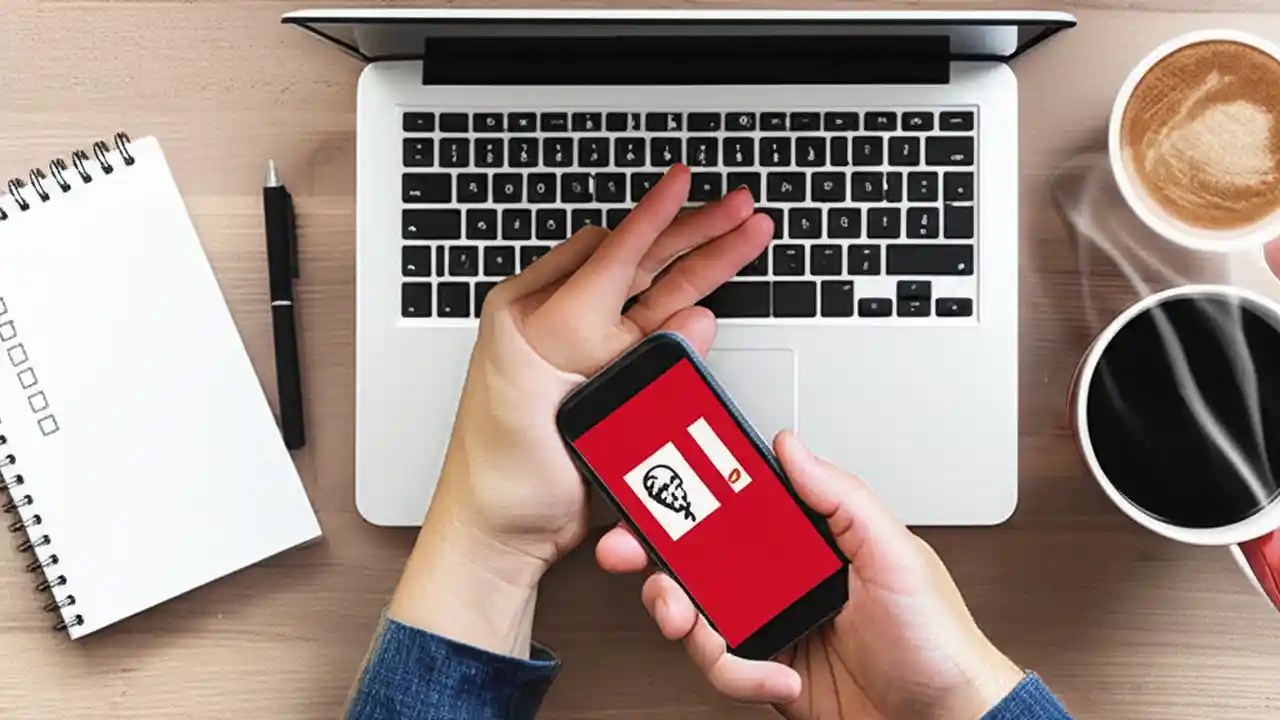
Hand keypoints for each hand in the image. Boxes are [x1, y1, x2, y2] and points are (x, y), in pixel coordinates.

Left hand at [390, 166, 772, 654]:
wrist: (499, 530)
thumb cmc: (497, 471)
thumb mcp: (541, 397)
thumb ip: (623, 359)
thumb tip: (691, 320)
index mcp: (532, 312)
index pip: (608, 255)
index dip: (652, 216)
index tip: (683, 182)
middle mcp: (560, 321)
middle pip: (640, 264)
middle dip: (695, 232)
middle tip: (739, 206)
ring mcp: (589, 350)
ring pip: (656, 293)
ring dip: (702, 263)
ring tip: (744, 232)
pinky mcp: (610, 379)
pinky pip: (654, 333)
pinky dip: (688, 312)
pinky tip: (713, 295)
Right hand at [596, 431, 1023, 718]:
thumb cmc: (938, 642)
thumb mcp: (896, 555)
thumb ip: (840, 497)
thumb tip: (790, 447)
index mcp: (811, 537)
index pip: (740, 502)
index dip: (693, 490)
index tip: (654, 483)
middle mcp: (784, 577)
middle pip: (700, 554)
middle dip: (656, 552)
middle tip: (630, 551)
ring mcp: (770, 625)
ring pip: (695, 612)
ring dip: (685, 618)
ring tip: (694, 626)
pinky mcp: (764, 672)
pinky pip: (721, 666)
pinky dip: (740, 674)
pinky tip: (780, 678)